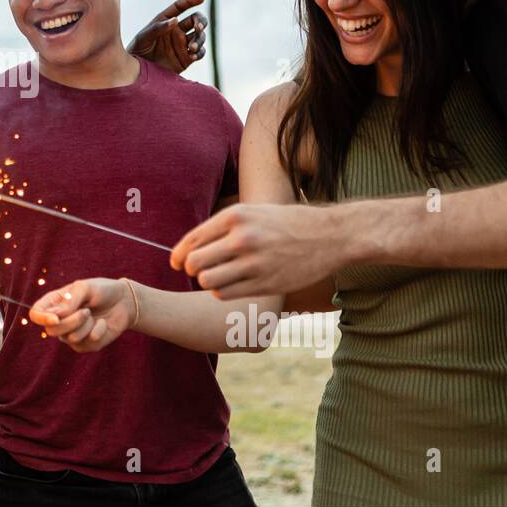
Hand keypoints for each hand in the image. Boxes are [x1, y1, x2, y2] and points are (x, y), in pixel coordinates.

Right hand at [29, 278, 136, 352]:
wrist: (124, 302)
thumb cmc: (102, 291)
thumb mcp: (85, 288)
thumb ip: (69, 301)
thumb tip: (56, 317)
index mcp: (54, 303)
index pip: (36, 314)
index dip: (42, 318)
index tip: (55, 319)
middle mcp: (59, 321)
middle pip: (51, 330)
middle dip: (71, 322)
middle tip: (86, 311)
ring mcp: (71, 334)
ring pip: (70, 338)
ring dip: (86, 325)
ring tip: (94, 315)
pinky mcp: (85, 345)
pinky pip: (86, 344)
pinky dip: (98, 331)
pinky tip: (103, 324)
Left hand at [128, 0, 205, 73]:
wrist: (137, 73)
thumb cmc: (137, 51)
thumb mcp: (143, 38)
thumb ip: (157, 28)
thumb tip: (175, 20)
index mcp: (166, 21)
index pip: (180, 7)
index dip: (190, 1)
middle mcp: (177, 30)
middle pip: (196, 20)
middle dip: (201, 21)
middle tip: (198, 27)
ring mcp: (183, 44)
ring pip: (200, 36)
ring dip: (199, 39)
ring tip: (191, 48)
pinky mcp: (187, 58)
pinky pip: (200, 52)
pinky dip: (200, 52)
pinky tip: (192, 55)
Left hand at [171, 203, 351, 298]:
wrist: (329, 235)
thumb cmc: (285, 222)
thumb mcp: (252, 212)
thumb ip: (221, 227)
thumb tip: (186, 250)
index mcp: (235, 216)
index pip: (191, 240)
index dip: (178, 255)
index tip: (177, 263)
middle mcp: (242, 238)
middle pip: (194, 264)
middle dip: (192, 269)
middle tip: (200, 270)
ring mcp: (254, 263)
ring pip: (207, 282)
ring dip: (207, 282)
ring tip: (218, 277)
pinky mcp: (266, 284)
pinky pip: (225, 294)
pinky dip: (222, 292)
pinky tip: (233, 284)